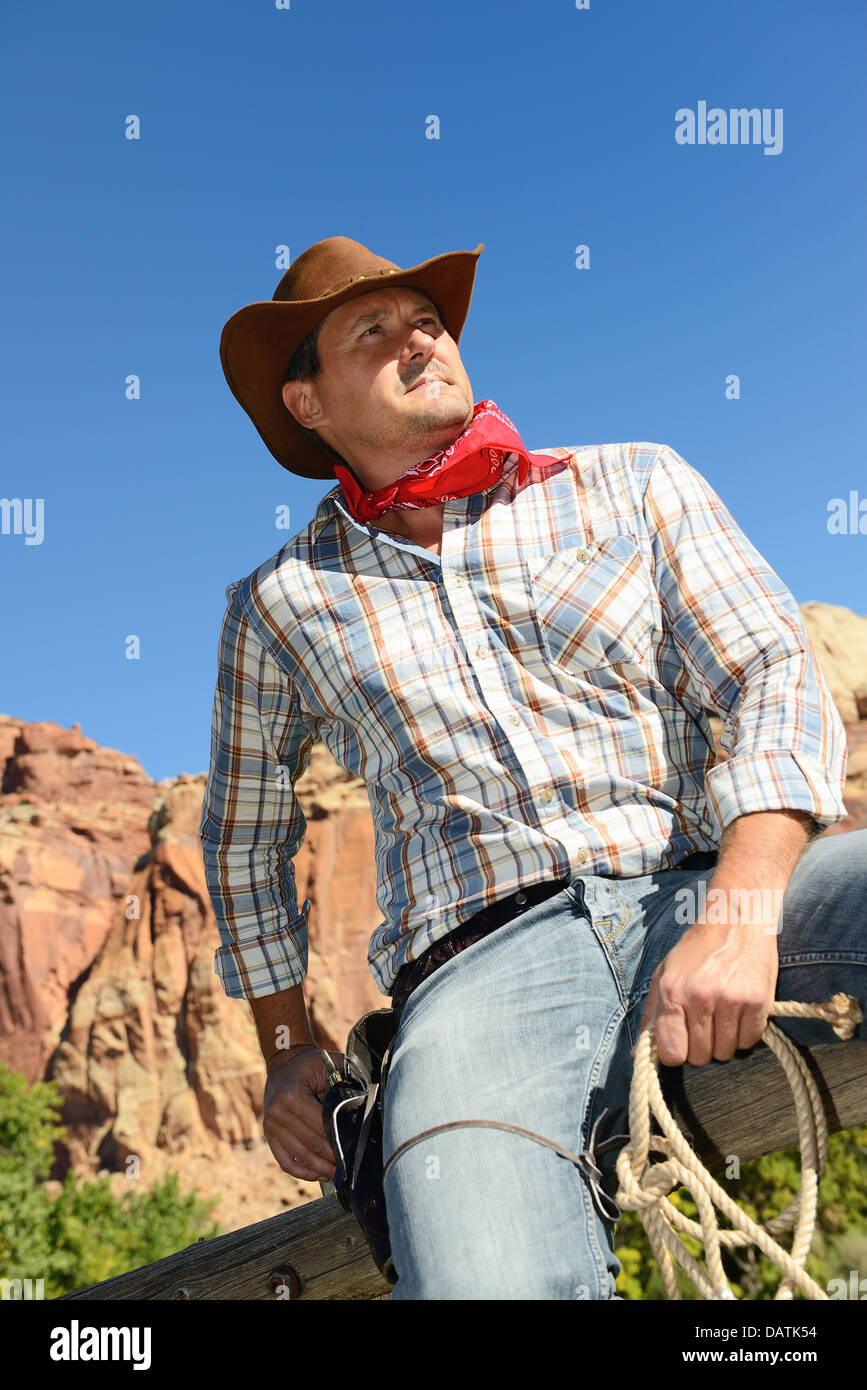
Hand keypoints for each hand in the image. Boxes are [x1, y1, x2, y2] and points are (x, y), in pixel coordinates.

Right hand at [263, 1045, 344, 1181]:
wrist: (283, 1061)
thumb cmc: (310, 1064)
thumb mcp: (328, 1063)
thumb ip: (346, 1077)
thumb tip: (366, 1100)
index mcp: (292, 1096)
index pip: (320, 1126)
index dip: (338, 1141)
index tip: (354, 1151)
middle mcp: (278, 1113)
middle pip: (311, 1144)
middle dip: (331, 1159)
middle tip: (349, 1169)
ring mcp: (271, 1126)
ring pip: (299, 1156)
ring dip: (319, 1169)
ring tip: (337, 1175)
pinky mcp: (269, 1135)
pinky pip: (285, 1160)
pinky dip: (301, 1171)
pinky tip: (317, 1175)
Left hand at [633, 916, 778, 1066]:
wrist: (736, 918)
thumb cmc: (697, 949)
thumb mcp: (664, 974)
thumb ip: (650, 1015)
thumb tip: (635, 1055)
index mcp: (672, 991)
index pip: (671, 1052)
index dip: (677, 1052)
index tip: (683, 1042)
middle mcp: (699, 997)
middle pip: (700, 1057)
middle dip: (702, 1046)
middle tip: (706, 1021)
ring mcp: (731, 1000)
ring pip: (726, 1053)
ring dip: (725, 1041)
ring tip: (723, 1014)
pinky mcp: (758, 1001)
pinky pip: (749, 1041)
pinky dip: (745, 1033)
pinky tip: (740, 1011)